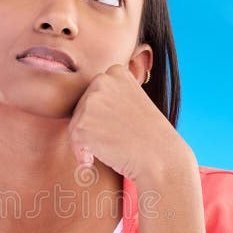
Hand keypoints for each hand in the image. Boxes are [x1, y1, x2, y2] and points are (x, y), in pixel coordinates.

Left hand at [67, 64, 192, 183]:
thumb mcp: (133, 102)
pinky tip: (94, 160)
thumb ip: (112, 95)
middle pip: (82, 108)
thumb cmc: (150, 135)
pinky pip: (73, 140)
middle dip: (91, 127)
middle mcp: (102, 81)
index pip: (95, 94)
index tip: (117, 127)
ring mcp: (91, 102)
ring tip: (108, 150)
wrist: (159, 157)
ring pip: (75, 124)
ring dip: (85, 141)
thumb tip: (88, 102)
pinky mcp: (82, 124)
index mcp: (116, 72)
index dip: (102, 116)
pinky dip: (80, 154)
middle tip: (112, 141)